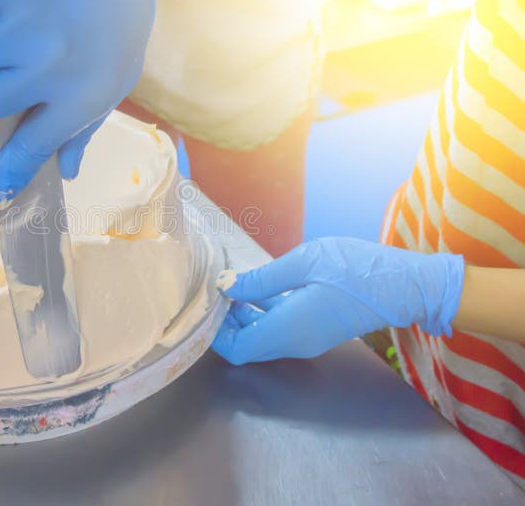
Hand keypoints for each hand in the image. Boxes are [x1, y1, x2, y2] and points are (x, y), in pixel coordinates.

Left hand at [212, 238, 464, 364]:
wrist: (405, 285)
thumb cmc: (357, 269)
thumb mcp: (305, 263)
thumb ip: (263, 278)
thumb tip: (228, 287)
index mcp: (288, 329)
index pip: (237, 349)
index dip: (216, 333)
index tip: (208, 304)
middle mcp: (294, 343)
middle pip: (247, 346)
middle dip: (226, 322)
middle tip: (217, 289)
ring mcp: (306, 340)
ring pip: (262, 337)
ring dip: (244, 316)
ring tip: (234, 284)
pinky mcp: (315, 331)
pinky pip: (278, 329)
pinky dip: (262, 313)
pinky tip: (259, 287)